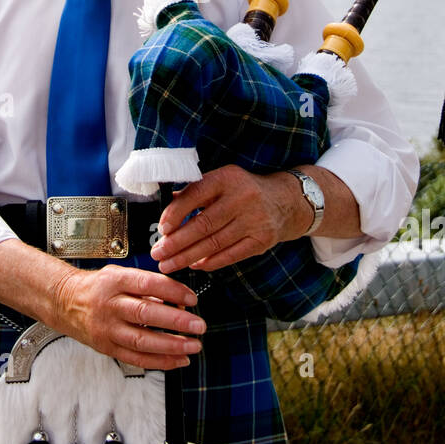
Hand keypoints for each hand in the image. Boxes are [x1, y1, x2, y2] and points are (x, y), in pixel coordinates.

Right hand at [52, 263, 206, 370]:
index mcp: (115, 281)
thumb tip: (178, 301)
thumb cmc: (98, 287)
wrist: (65, 302)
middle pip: (145, 314)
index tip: (192, 299)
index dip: (173, 291)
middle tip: (198, 325)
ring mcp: (107, 329)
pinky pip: (136, 358)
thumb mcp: (120, 274)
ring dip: (171, 346)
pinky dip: (160, 361)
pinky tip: (178, 359)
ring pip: (141, 340)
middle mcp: (110, 305)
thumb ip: (148, 286)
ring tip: (192, 346)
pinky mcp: (107, 348)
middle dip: (176, 321)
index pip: (148, 284)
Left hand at [150, 165, 311, 274]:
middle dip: (177, 242)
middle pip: (204, 224)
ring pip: (215, 243)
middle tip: (158, 253)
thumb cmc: (244, 190)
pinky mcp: (262, 240)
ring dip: (188, 257)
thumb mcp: (222, 181)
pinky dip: (210, 262)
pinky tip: (195, 265)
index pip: (196, 194)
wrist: (285, 201)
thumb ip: (195, 192)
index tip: (162, 228)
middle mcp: (242, 197)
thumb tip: (165, 206)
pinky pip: (231, 255)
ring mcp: (254, 220)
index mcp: (227, 178)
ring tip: (169, 264)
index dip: (176, 213)